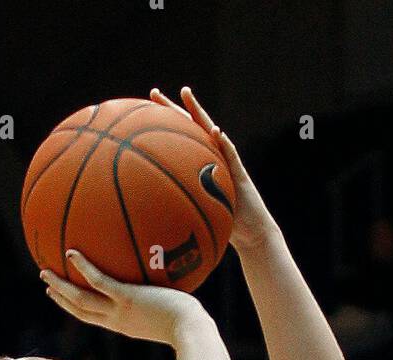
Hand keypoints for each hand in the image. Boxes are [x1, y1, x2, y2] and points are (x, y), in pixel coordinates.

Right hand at [41, 250, 205, 342]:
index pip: (93, 317)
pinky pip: (99, 281)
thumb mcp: (173, 312)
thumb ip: (163, 300)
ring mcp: (120, 310)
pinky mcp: (127, 298)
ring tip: (45, 271)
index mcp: (123, 325)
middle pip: (80, 310)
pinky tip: (71, 253)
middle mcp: (117, 320)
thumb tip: (168, 286)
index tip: (60, 298)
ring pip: (81, 299)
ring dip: (61, 286)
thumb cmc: (190, 323)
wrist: (192, 331)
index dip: (74, 308)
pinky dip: (84, 268)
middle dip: (61, 298)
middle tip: (45, 285)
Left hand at [149, 87, 276, 252]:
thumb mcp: (196, 217)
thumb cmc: (224, 225)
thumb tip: (150, 220)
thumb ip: (179, 212)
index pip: (177, 140)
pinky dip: (224, 144)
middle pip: (189, 127)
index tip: (140, 111)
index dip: (161, 125)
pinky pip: (231, 156)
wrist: (252, 233)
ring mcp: (226, 162)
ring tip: (186, 94)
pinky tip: (217, 132)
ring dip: (198, 112)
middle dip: (172, 108)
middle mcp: (212, 157)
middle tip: (153, 92)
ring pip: (210, 131)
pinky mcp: (240, 174)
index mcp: (199, 165)